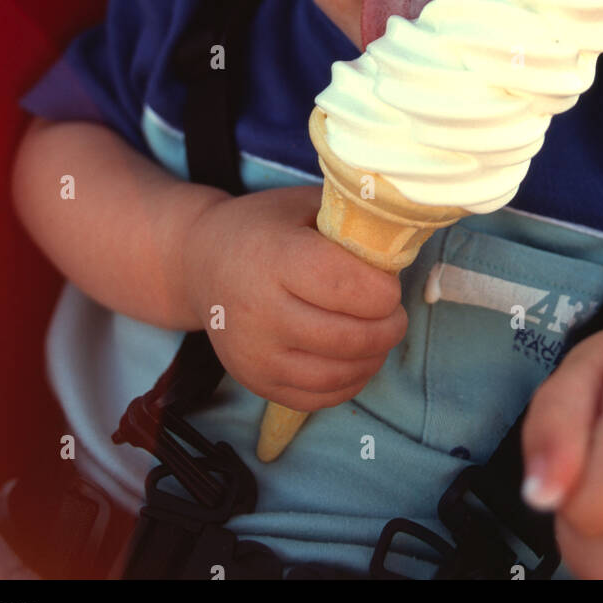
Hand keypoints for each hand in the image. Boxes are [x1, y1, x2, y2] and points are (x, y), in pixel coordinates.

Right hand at [182, 186, 406, 410]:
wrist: (200, 262)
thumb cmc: (263, 227)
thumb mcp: (303, 204)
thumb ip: (349, 219)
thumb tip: (402, 240)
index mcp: (273, 257)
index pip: (343, 286)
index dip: (382, 290)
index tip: (389, 283)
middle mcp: (258, 311)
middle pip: (347, 336)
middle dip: (388, 327)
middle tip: (395, 313)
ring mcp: (254, 353)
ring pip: (338, 373)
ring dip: (374, 357)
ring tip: (380, 334)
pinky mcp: (255, 382)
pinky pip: (319, 398)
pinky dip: (351, 381)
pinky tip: (357, 358)